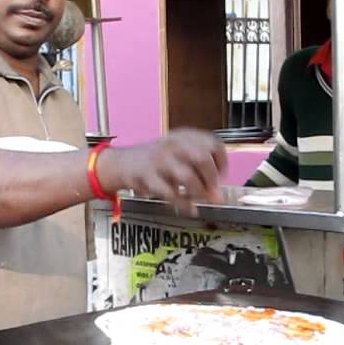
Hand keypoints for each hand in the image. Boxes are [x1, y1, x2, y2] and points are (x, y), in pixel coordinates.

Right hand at [96, 128, 227, 213]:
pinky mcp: (147, 176)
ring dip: (198, 192)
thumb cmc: (156, 162)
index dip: (221, 162)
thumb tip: (218, 197)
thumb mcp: (179, 156)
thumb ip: (200, 172)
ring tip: (198, 199)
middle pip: (202, 158)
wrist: (122, 163)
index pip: (213, 143)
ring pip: (187, 176)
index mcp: (183, 136)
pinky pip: (170, 193)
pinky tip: (188, 208)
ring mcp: (159, 159)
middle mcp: (172, 144)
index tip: (221, 175)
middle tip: (212, 192)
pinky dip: (183, 204)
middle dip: (211, 179)